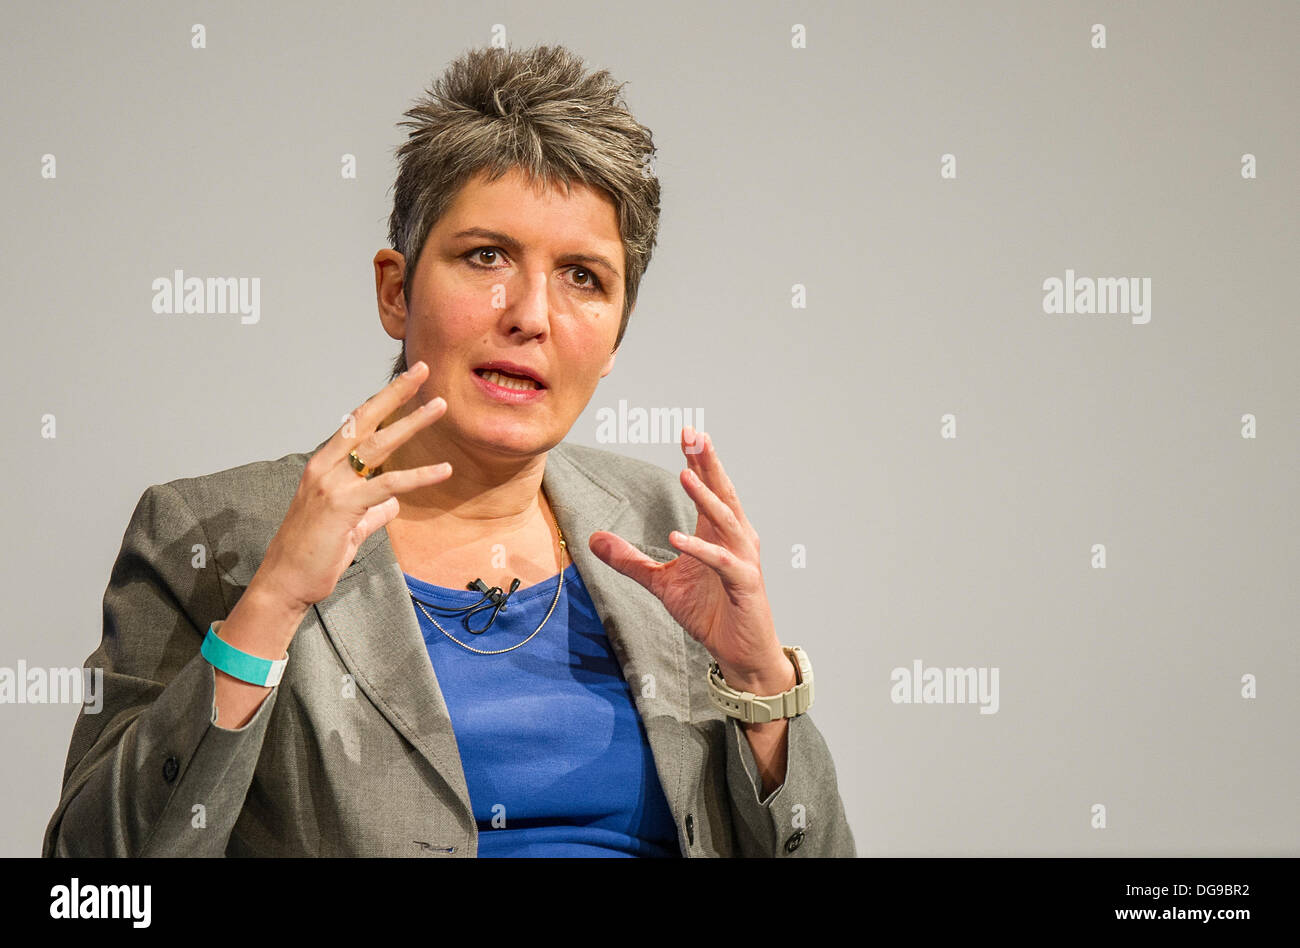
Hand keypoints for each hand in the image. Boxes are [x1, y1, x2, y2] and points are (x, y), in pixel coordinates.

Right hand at [254, 361, 453, 616]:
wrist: (285, 581)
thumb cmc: (312, 554)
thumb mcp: (347, 526)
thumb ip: (371, 511)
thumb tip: (393, 502)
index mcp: (323, 465)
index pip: (356, 423)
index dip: (382, 401)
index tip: (407, 383)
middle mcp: (325, 466)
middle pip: (366, 419)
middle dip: (396, 393)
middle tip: (423, 370)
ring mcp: (333, 484)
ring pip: (380, 445)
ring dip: (412, 423)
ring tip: (440, 406)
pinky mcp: (344, 505)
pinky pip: (388, 485)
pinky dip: (419, 476)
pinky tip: (444, 469)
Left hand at [588, 426, 792, 693]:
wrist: (740, 652)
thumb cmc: (709, 612)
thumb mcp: (661, 583)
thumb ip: (631, 560)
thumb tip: (594, 539)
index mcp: (720, 533)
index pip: (711, 488)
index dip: (700, 460)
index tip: (687, 433)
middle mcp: (736, 539)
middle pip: (723, 493)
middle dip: (708, 463)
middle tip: (694, 434)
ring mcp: (742, 560)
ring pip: (726, 520)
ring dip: (706, 497)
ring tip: (686, 474)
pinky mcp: (744, 584)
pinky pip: (722, 562)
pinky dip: (701, 548)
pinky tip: (678, 537)